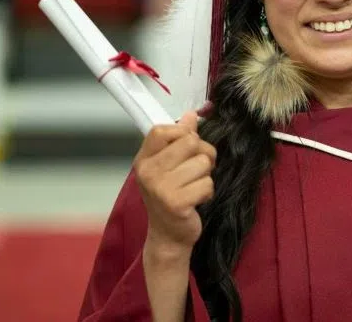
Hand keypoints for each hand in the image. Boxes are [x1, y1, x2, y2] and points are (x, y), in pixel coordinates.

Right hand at [134, 112, 216, 252]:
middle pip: (191, 142)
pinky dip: (207, 192)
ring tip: (194, 187)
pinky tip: (196, 201)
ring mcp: (160, 188)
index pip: (162, 130)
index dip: (183, 133)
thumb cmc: (171, 197)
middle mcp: (148, 172)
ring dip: (206, 176)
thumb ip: (179, 139)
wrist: (168, 236)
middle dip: (203, 154)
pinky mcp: (176, 203)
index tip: (187, 147)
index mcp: (144, 159)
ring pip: (203, 163)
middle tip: (196, 170)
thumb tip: (191, 115)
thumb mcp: (169, 166)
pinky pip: (207, 184)